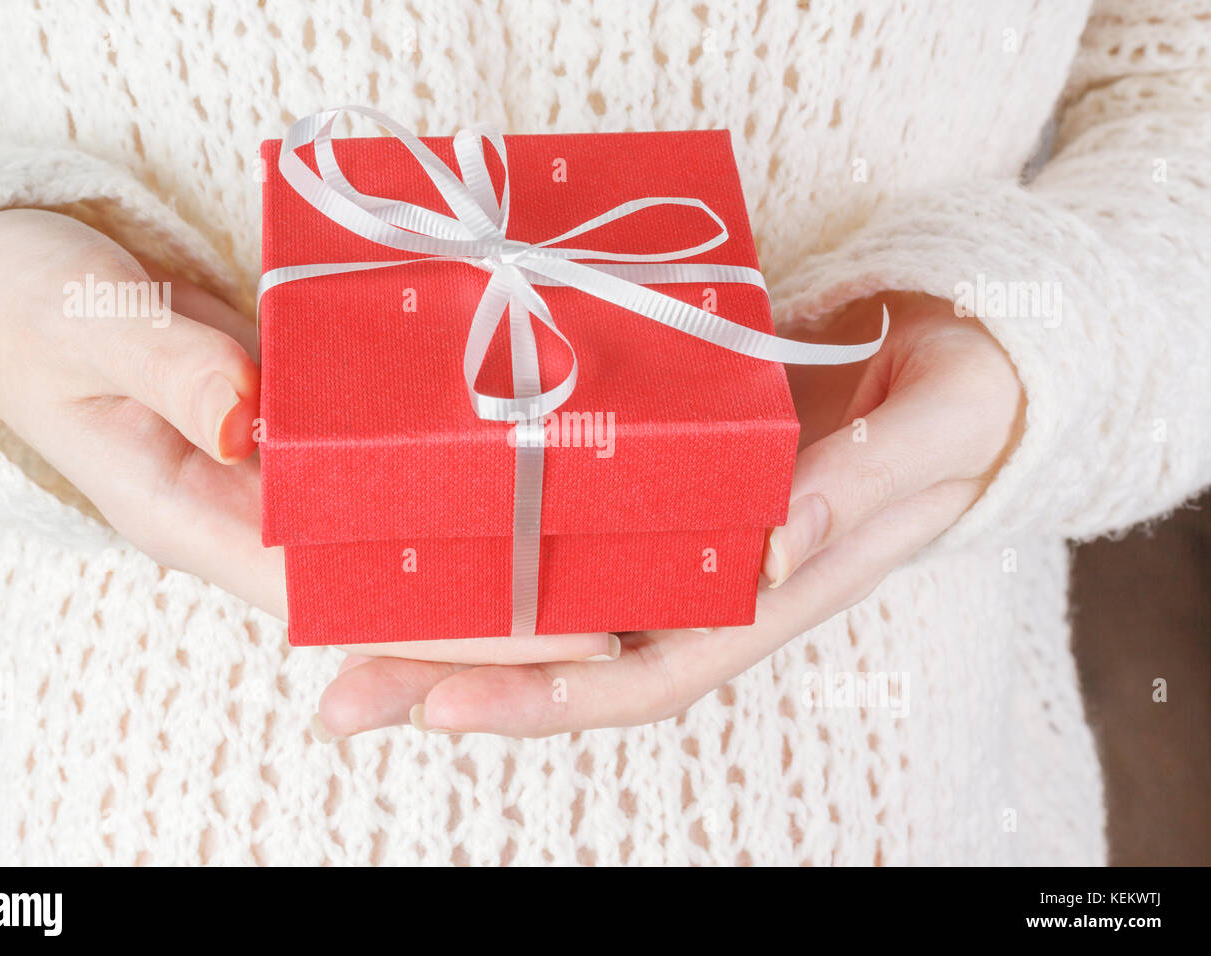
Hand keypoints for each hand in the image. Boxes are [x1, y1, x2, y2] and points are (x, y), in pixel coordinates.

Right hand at [0, 209, 613, 664]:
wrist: (25, 288)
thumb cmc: (36, 308)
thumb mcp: (86, 326)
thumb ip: (167, 369)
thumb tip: (248, 421)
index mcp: (198, 515)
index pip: (343, 598)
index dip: (450, 626)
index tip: (554, 640)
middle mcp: (255, 513)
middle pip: (391, 582)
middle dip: (498, 608)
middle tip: (618, 617)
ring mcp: (282, 473)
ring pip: (396, 533)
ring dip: (488, 548)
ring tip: (602, 559)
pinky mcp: (301, 428)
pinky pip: (382, 469)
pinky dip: (449, 477)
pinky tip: (526, 470)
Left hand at [312, 292, 1024, 738]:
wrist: (965, 351)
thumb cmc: (970, 391)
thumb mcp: (937, 424)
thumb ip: (863, 486)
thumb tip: (772, 544)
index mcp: (774, 589)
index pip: (652, 668)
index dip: (553, 694)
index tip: (446, 705)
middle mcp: (711, 578)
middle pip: (572, 652)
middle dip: (457, 681)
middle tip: (338, 697)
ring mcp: (680, 531)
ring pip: (553, 595)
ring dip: (447, 620)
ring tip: (332, 631)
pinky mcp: (662, 478)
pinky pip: (568, 520)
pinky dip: (490, 535)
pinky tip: (412, 527)